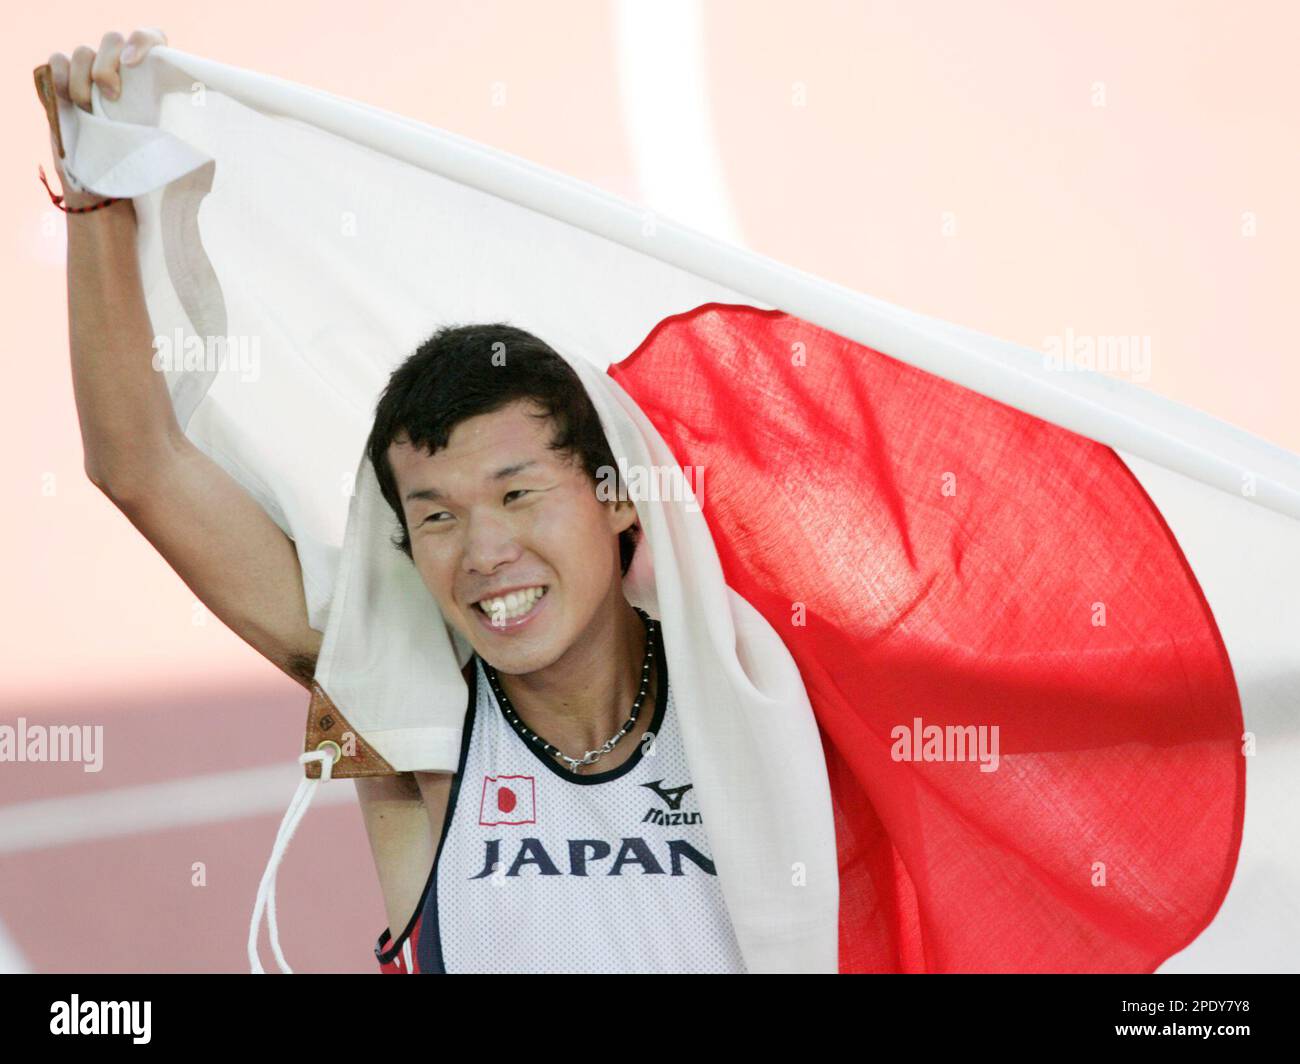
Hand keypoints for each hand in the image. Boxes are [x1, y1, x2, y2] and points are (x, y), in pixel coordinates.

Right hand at [43, 27, 167, 208]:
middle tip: (112, 96)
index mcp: (151, 76)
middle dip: (108, 66)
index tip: (133, 64)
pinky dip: (59, 75)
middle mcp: (120, 69)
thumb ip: (182, 134)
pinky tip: (67, 100)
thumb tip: (210, 141)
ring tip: (87, 108)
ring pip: (83, 51)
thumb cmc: (146, 169)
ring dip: (82, 77)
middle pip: (112, 40)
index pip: (149, 36)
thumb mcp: (171, 151)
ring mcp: (91, 74)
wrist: (111, 189)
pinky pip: (57, 61)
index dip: (141, 40)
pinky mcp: (64, 83)